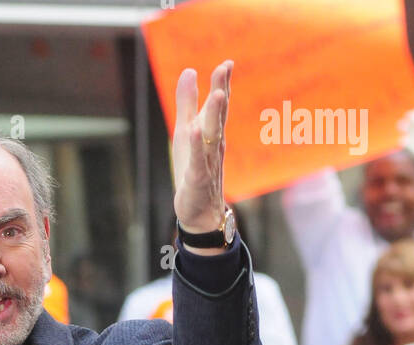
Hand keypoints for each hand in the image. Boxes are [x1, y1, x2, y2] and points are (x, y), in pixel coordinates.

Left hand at [172, 60, 231, 244]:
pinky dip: (198, 147)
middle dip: (221, 91)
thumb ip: (188, 103)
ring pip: (211, 135)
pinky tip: (196, 131)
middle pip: (218, 115)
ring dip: (214, 115)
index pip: (219, 104)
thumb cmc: (193, 170)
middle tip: (225, 68)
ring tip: (216, 94)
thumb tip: (189, 71)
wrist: (200, 212)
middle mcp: (213, 144)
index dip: (222, 83)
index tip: (227, 62)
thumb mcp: (186, 132)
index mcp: (211, 132)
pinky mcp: (198, 178)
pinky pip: (199, 161)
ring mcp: (207, 161)